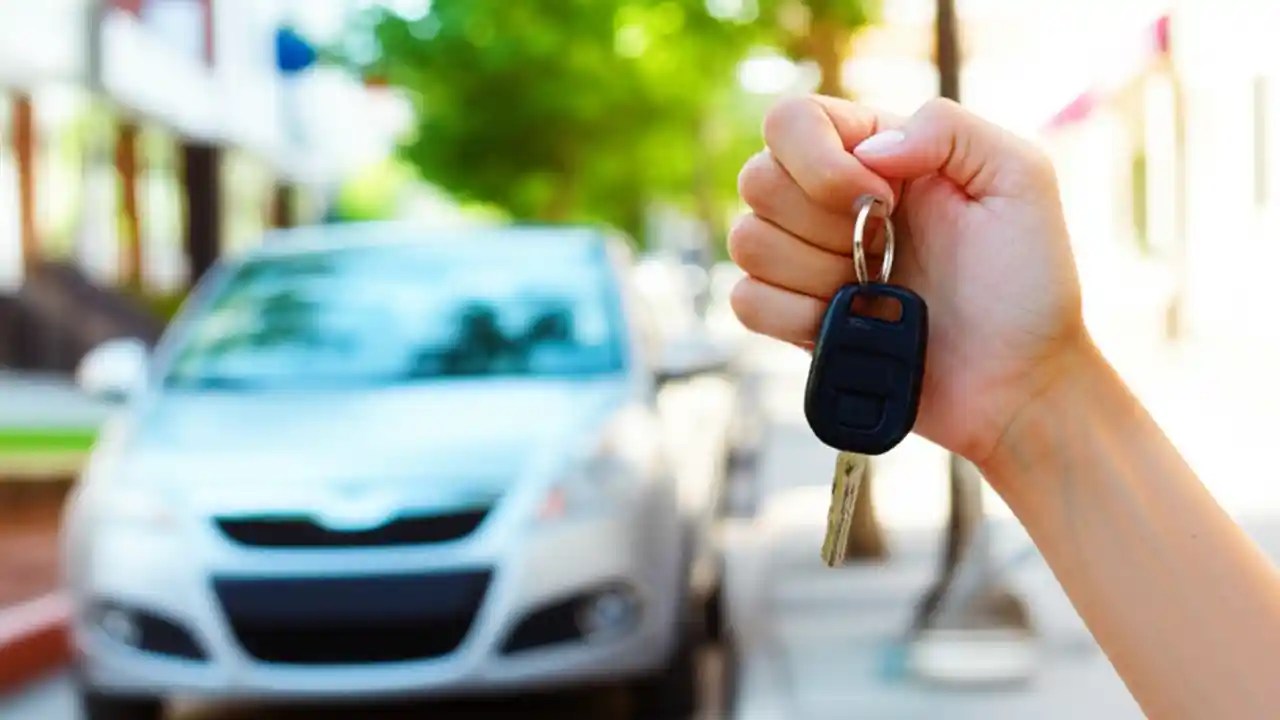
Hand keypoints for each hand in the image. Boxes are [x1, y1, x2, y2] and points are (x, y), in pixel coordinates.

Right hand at [730, 95, 1089, 463]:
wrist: (1016, 382)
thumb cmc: (1029, 283)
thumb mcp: (1020, 178)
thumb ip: (947, 127)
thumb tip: (866, 150)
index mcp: (876, 154)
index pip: (791, 121)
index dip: (818, 161)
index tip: (882, 201)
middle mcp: (830, 202)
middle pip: (757, 180)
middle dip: (822, 224)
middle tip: (886, 251)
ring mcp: (807, 262)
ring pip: (747, 242)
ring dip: (814, 273)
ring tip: (875, 292)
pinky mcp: (795, 320)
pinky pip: (746, 301)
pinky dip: (794, 316)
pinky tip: (846, 323)